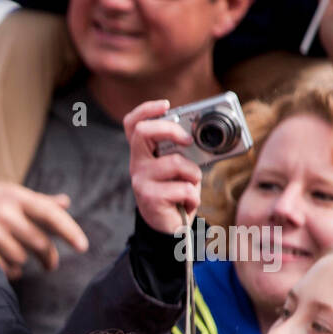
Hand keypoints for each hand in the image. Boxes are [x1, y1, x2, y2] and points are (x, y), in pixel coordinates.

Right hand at [0, 180, 88, 279]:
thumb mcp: (6, 195)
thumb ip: (37, 201)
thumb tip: (65, 202)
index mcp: (15, 195)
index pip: (50, 213)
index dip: (69, 230)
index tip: (82, 246)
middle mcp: (4, 211)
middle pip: (39, 242)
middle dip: (48, 257)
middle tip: (50, 265)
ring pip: (21, 258)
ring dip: (21, 262)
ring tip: (14, 257)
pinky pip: (4, 267)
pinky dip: (8, 270)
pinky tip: (4, 264)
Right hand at [124, 99, 200, 235]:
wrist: (171, 228)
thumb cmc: (177, 193)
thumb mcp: (181, 167)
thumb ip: (185, 151)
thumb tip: (199, 137)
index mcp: (144, 153)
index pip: (133, 124)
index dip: (146, 110)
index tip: (166, 105)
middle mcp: (137, 165)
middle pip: (143, 132)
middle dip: (170, 129)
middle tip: (188, 140)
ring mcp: (141, 181)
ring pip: (175, 162)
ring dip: (193, 175)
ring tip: (190, 187)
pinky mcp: (149, 198)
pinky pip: (183, 188)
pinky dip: (193, 197)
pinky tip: (186, 203)